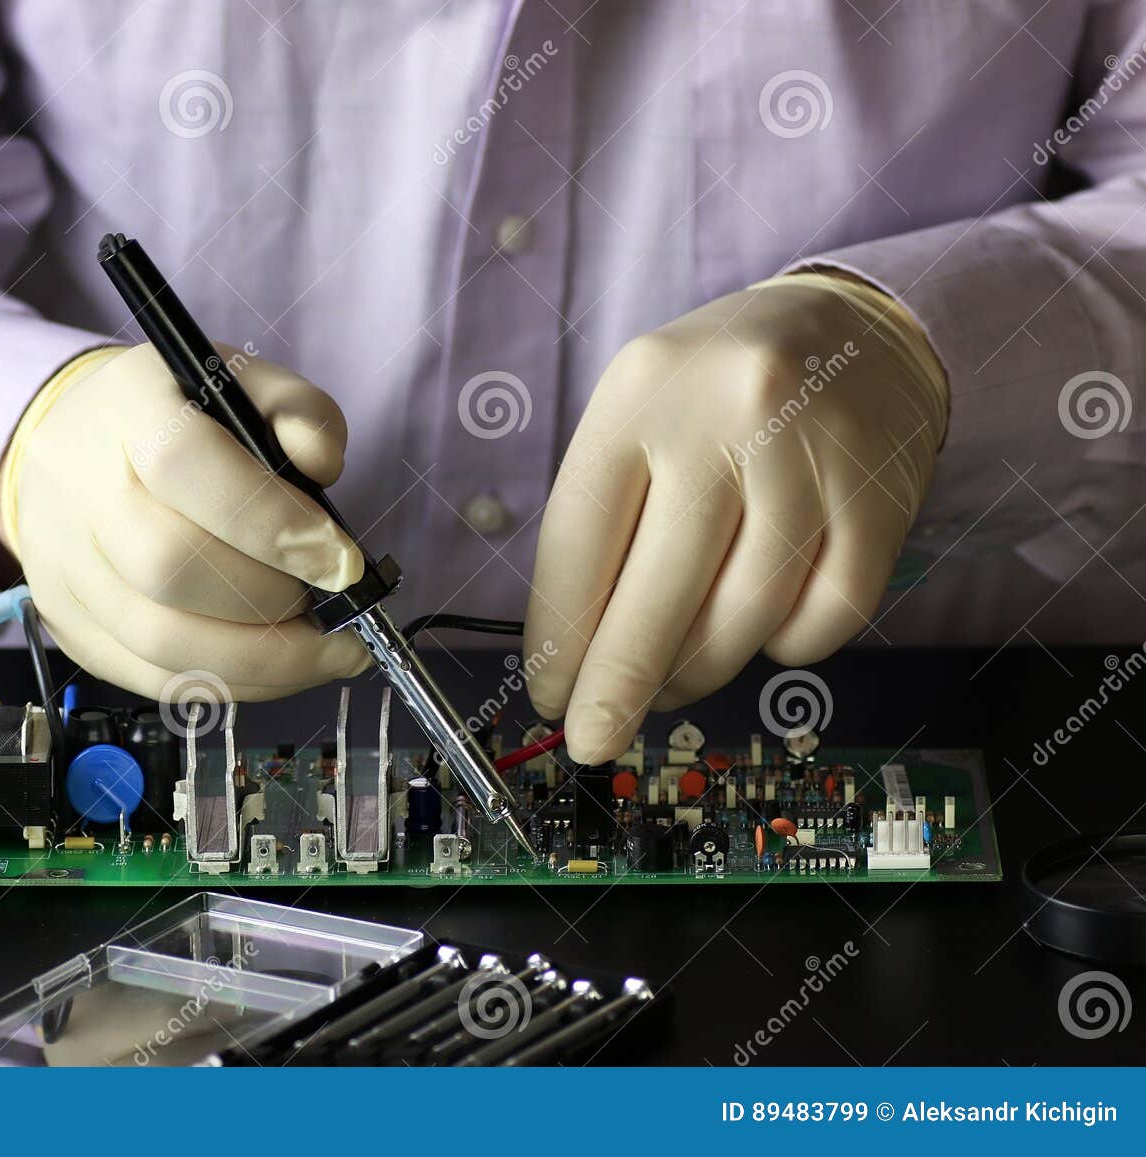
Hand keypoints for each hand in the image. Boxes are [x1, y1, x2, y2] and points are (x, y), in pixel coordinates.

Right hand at [0, 343, 368, 701]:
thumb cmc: (172, 418)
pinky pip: (155, 679)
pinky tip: (279, 667)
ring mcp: (68, 569)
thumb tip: (322, 465)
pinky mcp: (71, 628)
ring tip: (324, 649)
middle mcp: (81, 491)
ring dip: (263, 661)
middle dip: (272, 600)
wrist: (67, 446)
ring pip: (162, 643)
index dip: (271, 522)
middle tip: (330, 603)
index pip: (184, 466)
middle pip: (169, 569)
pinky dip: (232, 683)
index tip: (341, 560)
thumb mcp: (241, 381)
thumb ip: (298, 411)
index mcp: (128, 410)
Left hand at [524, 273, 947, 763]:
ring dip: (699, 672)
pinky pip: (825, 620)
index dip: (560, 637)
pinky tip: (763, 628)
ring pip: (742, 620)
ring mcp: (812, 456)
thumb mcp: (640, 416)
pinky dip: (786, 646)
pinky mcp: (881, 498)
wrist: (858, 328)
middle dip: (618, 687)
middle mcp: (727, 417)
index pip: (581, 543)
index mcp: (641, 394)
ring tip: (676, 678)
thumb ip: (606, 522)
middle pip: (658, 595)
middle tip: (593, 740)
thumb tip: (578, 660)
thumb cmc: (717, 393)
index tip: (549, 697)